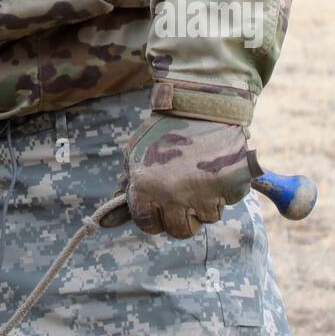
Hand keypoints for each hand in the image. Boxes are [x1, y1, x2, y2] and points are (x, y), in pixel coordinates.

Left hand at [101, 114, 252, 238]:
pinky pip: (226, 203)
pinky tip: (215, 169)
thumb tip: (105, 223)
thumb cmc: (165, 130)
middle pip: (179, 230)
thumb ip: (126, 187)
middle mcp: (171, 194)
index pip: (146, 224)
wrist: (201, 105)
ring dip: (204, 203)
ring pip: (206, 219)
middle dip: (182, 216)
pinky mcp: (229, 187)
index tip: (160, 207)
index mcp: (144, 186)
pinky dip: (223, 192)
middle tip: (185, 193)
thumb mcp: (137, 154)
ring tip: (200, 176)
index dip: (154, 217)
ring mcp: (202, 194)